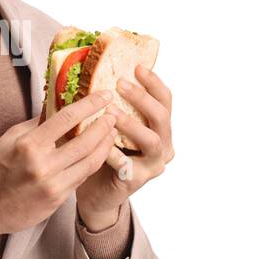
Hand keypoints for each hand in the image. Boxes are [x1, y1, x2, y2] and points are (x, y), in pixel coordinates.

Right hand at [0, 89, 119, 245]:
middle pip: (86, 141)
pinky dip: (94, 163)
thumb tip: (58, 107)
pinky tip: (99, 153)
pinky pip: (82, 177)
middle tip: (115, 113)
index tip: (104, 95)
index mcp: (28, 144)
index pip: (67, 118)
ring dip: (105, 145)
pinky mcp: (57, 200)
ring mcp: (52, 184)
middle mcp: (42, 165)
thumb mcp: (9, 139)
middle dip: (105, 125)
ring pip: (90, 161)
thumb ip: (36, 124)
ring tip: (112, 132)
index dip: (90, 104)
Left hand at [74, 65, 174, 229]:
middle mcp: (163, 145)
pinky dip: (114, 151)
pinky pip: (129, 163)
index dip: (154, 82)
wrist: (94, 190)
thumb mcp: (109, 124)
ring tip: (110, 112)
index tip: (137, 67)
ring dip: (132, 123)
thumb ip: (112, 103)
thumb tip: (95, 70)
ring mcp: (153, 164)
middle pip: (162, 117)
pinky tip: (100, 143)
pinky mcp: (138, 180)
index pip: (165, 100)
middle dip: (142, 98)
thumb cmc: (102, 151)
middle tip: (120, 84)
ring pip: (152, 140)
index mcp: (160, 128)